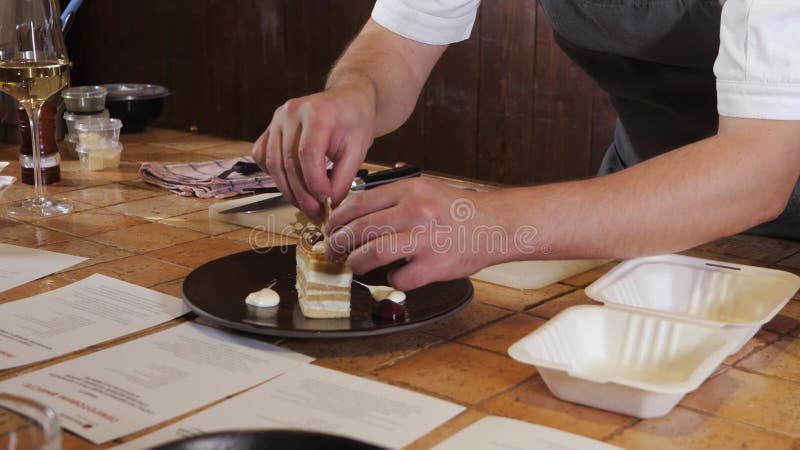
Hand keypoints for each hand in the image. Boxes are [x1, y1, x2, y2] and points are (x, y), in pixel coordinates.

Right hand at [252, 84, 375, 222]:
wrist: (346, 101)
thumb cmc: (354, 123)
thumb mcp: (358, 149)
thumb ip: (344, 178)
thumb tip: (329, 204)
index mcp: (317, 112)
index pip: (308, 153)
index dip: (314, 182)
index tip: (325, 201)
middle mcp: (291, 112)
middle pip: (288, 162)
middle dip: (302, 194)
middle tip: (315, 214)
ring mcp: (276, 119)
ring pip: (273, 164)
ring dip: (288, 191)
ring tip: (306, 207)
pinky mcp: (269, 129)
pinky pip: (263, 158)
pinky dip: (275, 177)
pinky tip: (292, 186)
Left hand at [324, 178, 510, 290]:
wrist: (494, 226)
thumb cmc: (456, 210)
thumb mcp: (425, 188)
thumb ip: (393, 195)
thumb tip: (354, 207)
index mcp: (410, 190)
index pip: (358, 203)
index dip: (337, 218)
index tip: (330, 228)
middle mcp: (415, 212)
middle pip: (359, 229)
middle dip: (339, 243)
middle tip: (334, 250)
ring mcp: (424, 240)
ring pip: (370, 254)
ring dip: (356, 263)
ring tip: (354, 265)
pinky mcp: (433, 266)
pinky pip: (398, 278)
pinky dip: (393, 279)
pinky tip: (398, 273)